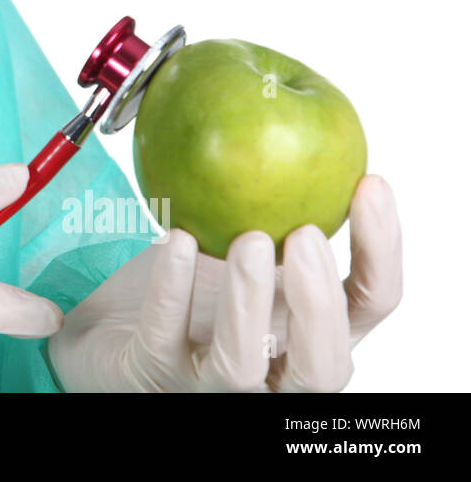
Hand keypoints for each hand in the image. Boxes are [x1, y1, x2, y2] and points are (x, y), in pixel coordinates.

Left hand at [46, 174, 400, 391]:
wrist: (110, 329)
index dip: (381, 250)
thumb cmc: (189, 284)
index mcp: (305, 331)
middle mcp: (270, 368)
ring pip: (242, 365)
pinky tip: (178, 240)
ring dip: (249, 300)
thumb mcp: (241, 239)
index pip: (370, 305)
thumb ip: (278, 203)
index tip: (369, 182)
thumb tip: (298, 110)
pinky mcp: (152, 373)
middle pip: (324, 364)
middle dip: (321, 300)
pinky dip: (173, 289)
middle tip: (306, 232)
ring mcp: (208, 381)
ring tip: (249, 238)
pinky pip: (164, 338)